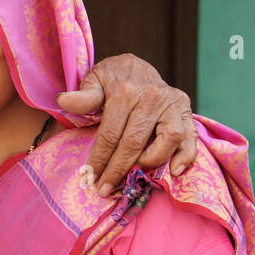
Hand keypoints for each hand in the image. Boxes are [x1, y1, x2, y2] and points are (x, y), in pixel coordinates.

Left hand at [56, 53, 197, 194]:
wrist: (136, 67)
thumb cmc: (111, 78)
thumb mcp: (93, 80)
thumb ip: (82, 95)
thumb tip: (63, 100)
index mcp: (125, 91)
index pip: (111, 133)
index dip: (100, 158)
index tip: (91, 177)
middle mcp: (152, 96)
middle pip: (135, 141)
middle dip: (119, 169)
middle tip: (105, 188)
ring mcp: (172, 103)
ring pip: (169, 139)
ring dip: (152, 161)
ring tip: (135, 173)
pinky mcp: (186, 109)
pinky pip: (191, 136)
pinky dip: (186, 155)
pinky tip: (173, 171)